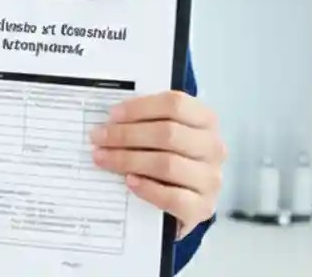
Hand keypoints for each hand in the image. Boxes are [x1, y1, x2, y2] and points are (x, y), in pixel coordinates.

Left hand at [90, 91, 226, 237]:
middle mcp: (212, 148)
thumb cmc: (168, 156)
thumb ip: (143, 122)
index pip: (175, 104)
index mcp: (204, 120)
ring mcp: (210, 179)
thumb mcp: (160, 133)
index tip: (113, 115)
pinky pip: (174, 197)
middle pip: (168, 133)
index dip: (140, 108)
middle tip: (98, 138)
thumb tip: (109, 120)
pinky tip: (129, 181)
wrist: (185, 200)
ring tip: (103, 158)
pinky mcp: (202, 207)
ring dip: (128, 160)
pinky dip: (148, 188)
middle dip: (126, 135)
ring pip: (167, 164)